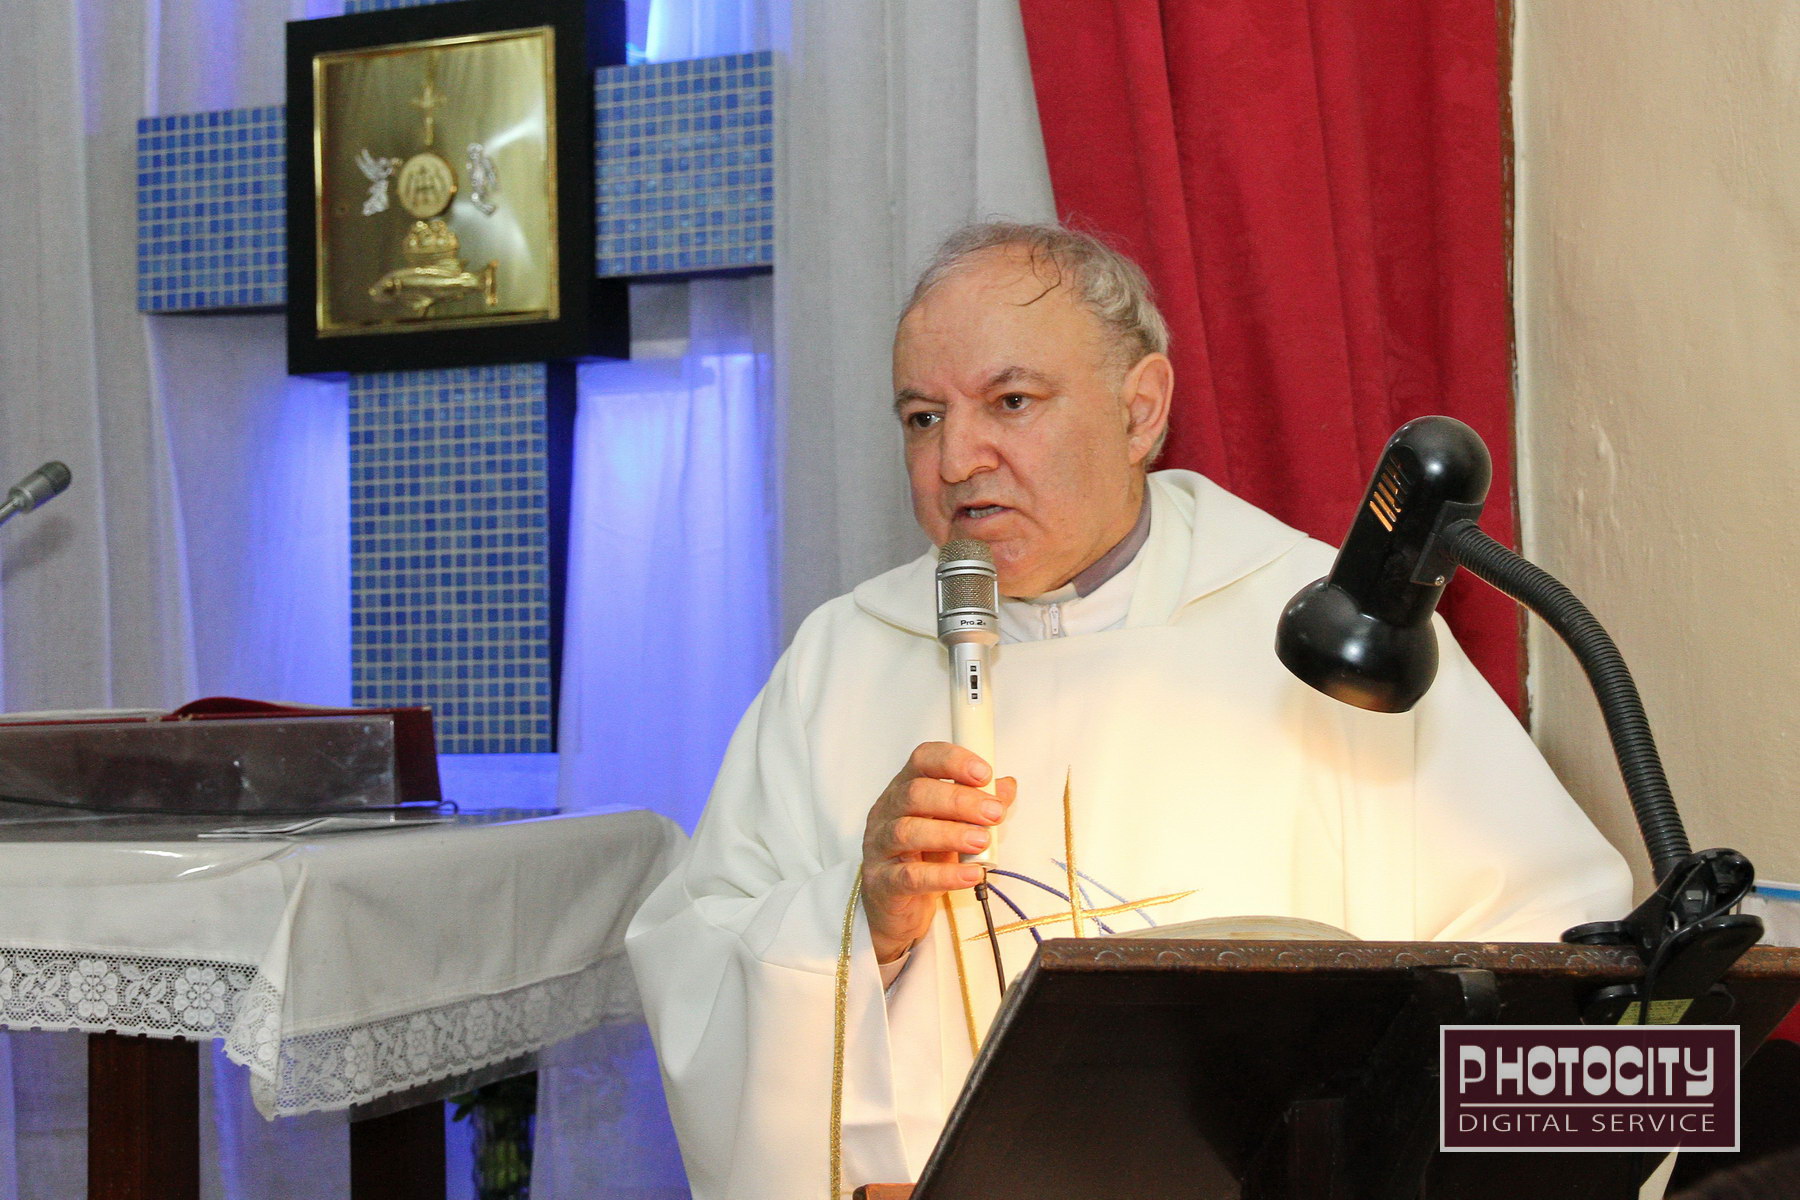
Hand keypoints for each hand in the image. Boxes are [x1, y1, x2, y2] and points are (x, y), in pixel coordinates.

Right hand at [861, 742, 1015, 964]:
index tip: (984, 773)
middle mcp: (886, 813)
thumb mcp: (954, 827)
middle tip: (993, 813)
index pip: (922, 760)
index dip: (953, 761)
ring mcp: (879, 848)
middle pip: (915, 793)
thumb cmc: (925, 859)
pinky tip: (971, 875)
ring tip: (982, 841)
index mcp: (905, 790)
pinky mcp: (883, 883)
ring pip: (907, 831)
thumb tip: (1005, 787)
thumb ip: (978, 806)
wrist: (898, 908)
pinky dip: (944, 875)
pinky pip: (910, 876)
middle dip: (959, 800)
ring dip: (950, 834)